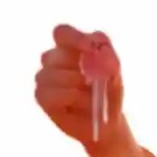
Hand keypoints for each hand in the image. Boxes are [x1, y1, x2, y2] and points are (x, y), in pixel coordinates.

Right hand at [34, 24, 131, 152]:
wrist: (107, 124)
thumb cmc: (109, 94)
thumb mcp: (115, 75)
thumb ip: (109, 58)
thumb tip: (100, 47)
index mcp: (71, 48)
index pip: (62, 33)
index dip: (74, 38)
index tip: (90, 48)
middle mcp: (54, 60)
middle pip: (56, 55)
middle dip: (79, 69)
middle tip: (94, 82)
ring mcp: (45, 78)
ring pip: (50, 74)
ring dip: (74, 87)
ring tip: (90, 98)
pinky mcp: (41, 97)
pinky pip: (47, 93)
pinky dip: (66, 97)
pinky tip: (77, 104)